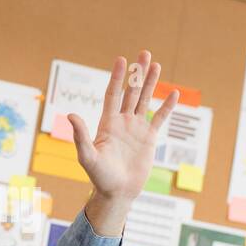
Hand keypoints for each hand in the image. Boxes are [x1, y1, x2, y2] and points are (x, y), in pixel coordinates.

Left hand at [70, 50, 178, 234]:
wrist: (117, 192)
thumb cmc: (99, 177)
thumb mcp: (87, 156)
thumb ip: (80, 136)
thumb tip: (71, 115)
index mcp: (107, 123)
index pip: (113, 94)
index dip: (117, 77)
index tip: (122, 60)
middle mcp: (122, 122)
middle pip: (130, 92)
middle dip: (137, 73)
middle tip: (144, 53)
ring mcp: (136, 129)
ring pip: (144, 100)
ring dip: (150, 83)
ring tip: (156, 65)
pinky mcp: (149, 138)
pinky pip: (159, 119)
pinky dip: (167, 107)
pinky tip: (174, 93)